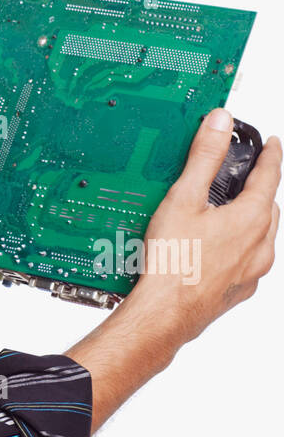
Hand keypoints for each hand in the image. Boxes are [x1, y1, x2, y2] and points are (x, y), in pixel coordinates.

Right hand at [126, 107, 281, 345]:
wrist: (164, 312)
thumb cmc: (173, 261)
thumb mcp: (184, 197)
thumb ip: (205, 156)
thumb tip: (220, 124)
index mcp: (251, 218)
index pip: (270, 175)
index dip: (271, 155)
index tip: (272, 144)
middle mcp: (259, 245)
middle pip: (269, 205)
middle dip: (261, 186)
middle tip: (246, 173)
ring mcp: (252, 271)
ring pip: (263, 234)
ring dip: (253, 217)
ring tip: (231, 208)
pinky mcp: (240, 289)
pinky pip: (252, 260)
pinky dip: (244, 244)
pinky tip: (221, 245)